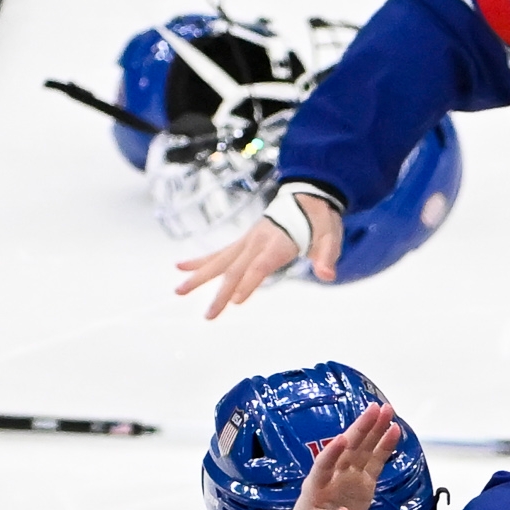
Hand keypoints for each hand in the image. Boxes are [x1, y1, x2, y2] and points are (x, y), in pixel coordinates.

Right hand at [171, 185, 336, 317]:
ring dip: (198, 276)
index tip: (235, 302)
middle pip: (234, 269)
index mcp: (279, 243)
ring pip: (219, 261)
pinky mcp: (243, 241)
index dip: (248, 284)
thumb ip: (327, 257)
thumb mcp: (331, 236)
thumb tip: (327, 275)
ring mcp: (247, 240)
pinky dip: (200, 260)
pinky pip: (219, 253)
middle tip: (207, 316)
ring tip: (178, 290)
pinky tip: (180, 267)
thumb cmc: (321, 218)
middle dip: (219, 293)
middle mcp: (257, 241)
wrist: (308, 194)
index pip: (259, 267)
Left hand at [266, 400, 414, 509]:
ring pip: (362, 450)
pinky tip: (393, 433)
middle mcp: (332, 477)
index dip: (332, 453)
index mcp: (315, 488)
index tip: (343, 439)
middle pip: (347, 449)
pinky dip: (384, 448)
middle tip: (375, 409)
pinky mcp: (361, 485)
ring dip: (374, 431)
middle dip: (361, 429)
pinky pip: (374, 464)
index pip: (322, 466)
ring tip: (388, 411)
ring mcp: (348, 479)